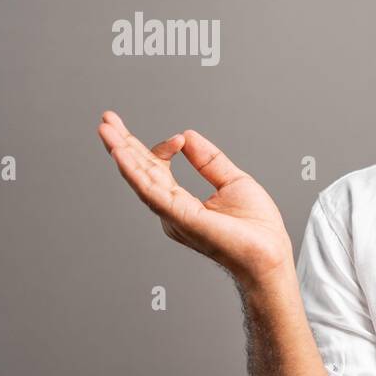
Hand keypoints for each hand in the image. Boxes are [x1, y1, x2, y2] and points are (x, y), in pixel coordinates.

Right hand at [96, 110, 294, 285]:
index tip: (178, 138)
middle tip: (107, 120)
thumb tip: (188, 136)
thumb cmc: (256, 228)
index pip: (159, 170)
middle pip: (140, 173)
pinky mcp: (181, 218)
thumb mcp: (233, 182)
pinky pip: (152, 192)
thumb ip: (208, 160)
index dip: (161, 149)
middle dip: (122, 145)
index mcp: (182, 204)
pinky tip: (121, 154)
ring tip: (106, 129)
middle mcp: (171, 211)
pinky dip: (135, 172)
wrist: (270, 254)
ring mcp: (173, 215)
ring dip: (121, 152)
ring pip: (140, 180)